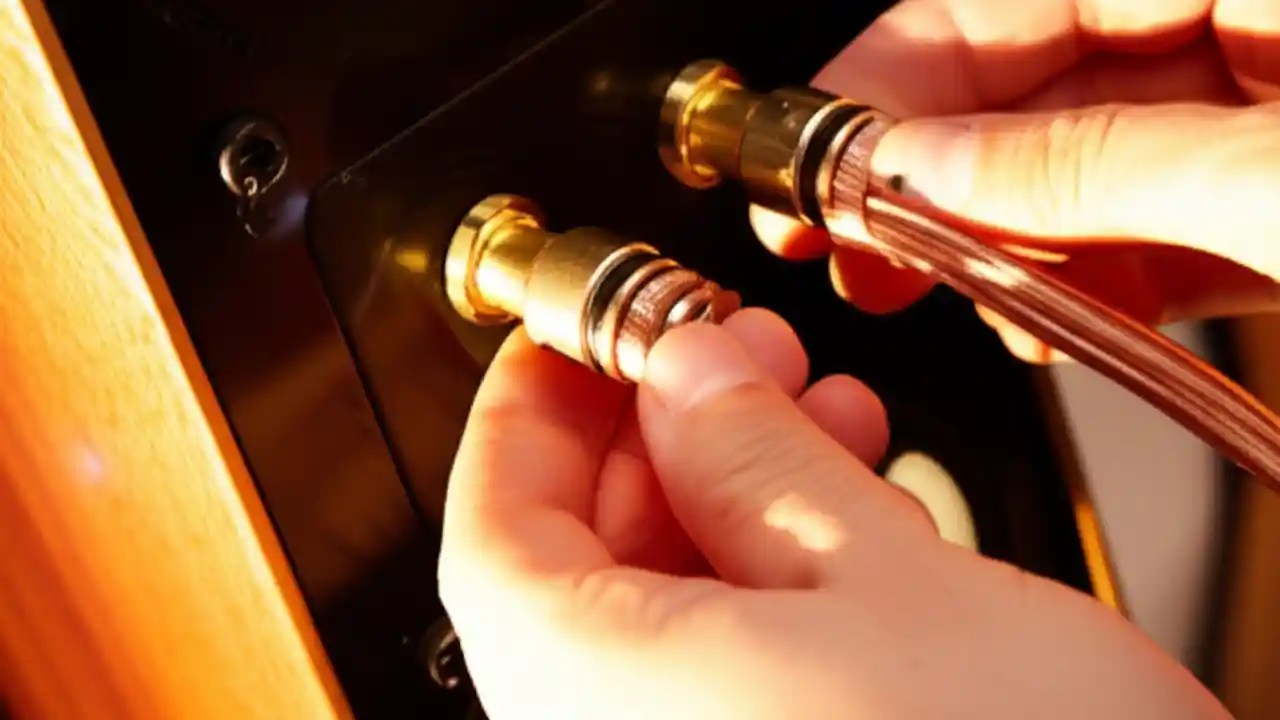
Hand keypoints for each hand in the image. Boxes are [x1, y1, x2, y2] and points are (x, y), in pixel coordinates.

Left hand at [438, 309, 1224, 718]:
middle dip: (661, 432)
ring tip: (815, 410)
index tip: (576, 334)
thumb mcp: (885, 581)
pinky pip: (728, 666)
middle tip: (726, 350)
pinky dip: (775, 578)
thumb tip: (688, 369)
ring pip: (665, 608)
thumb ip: (760, 460)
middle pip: (580, 559)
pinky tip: (851, 510)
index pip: (490, 525)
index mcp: (595, 697)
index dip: (527, 410)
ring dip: (735, 491)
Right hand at [753, 0, 1279, 362]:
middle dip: (945, 178)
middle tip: (852, 243)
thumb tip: (918, 169)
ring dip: (1011, 250)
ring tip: (959, 299)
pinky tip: (1058, 324)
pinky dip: (1101, 290)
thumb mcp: (1270, 185)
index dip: (899, 68)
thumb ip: (1086, 170)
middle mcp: (1253, 30)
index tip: (817, 153)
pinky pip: (1163, 235)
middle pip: (1044, 86)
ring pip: (1094, 172)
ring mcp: (1271, 129)